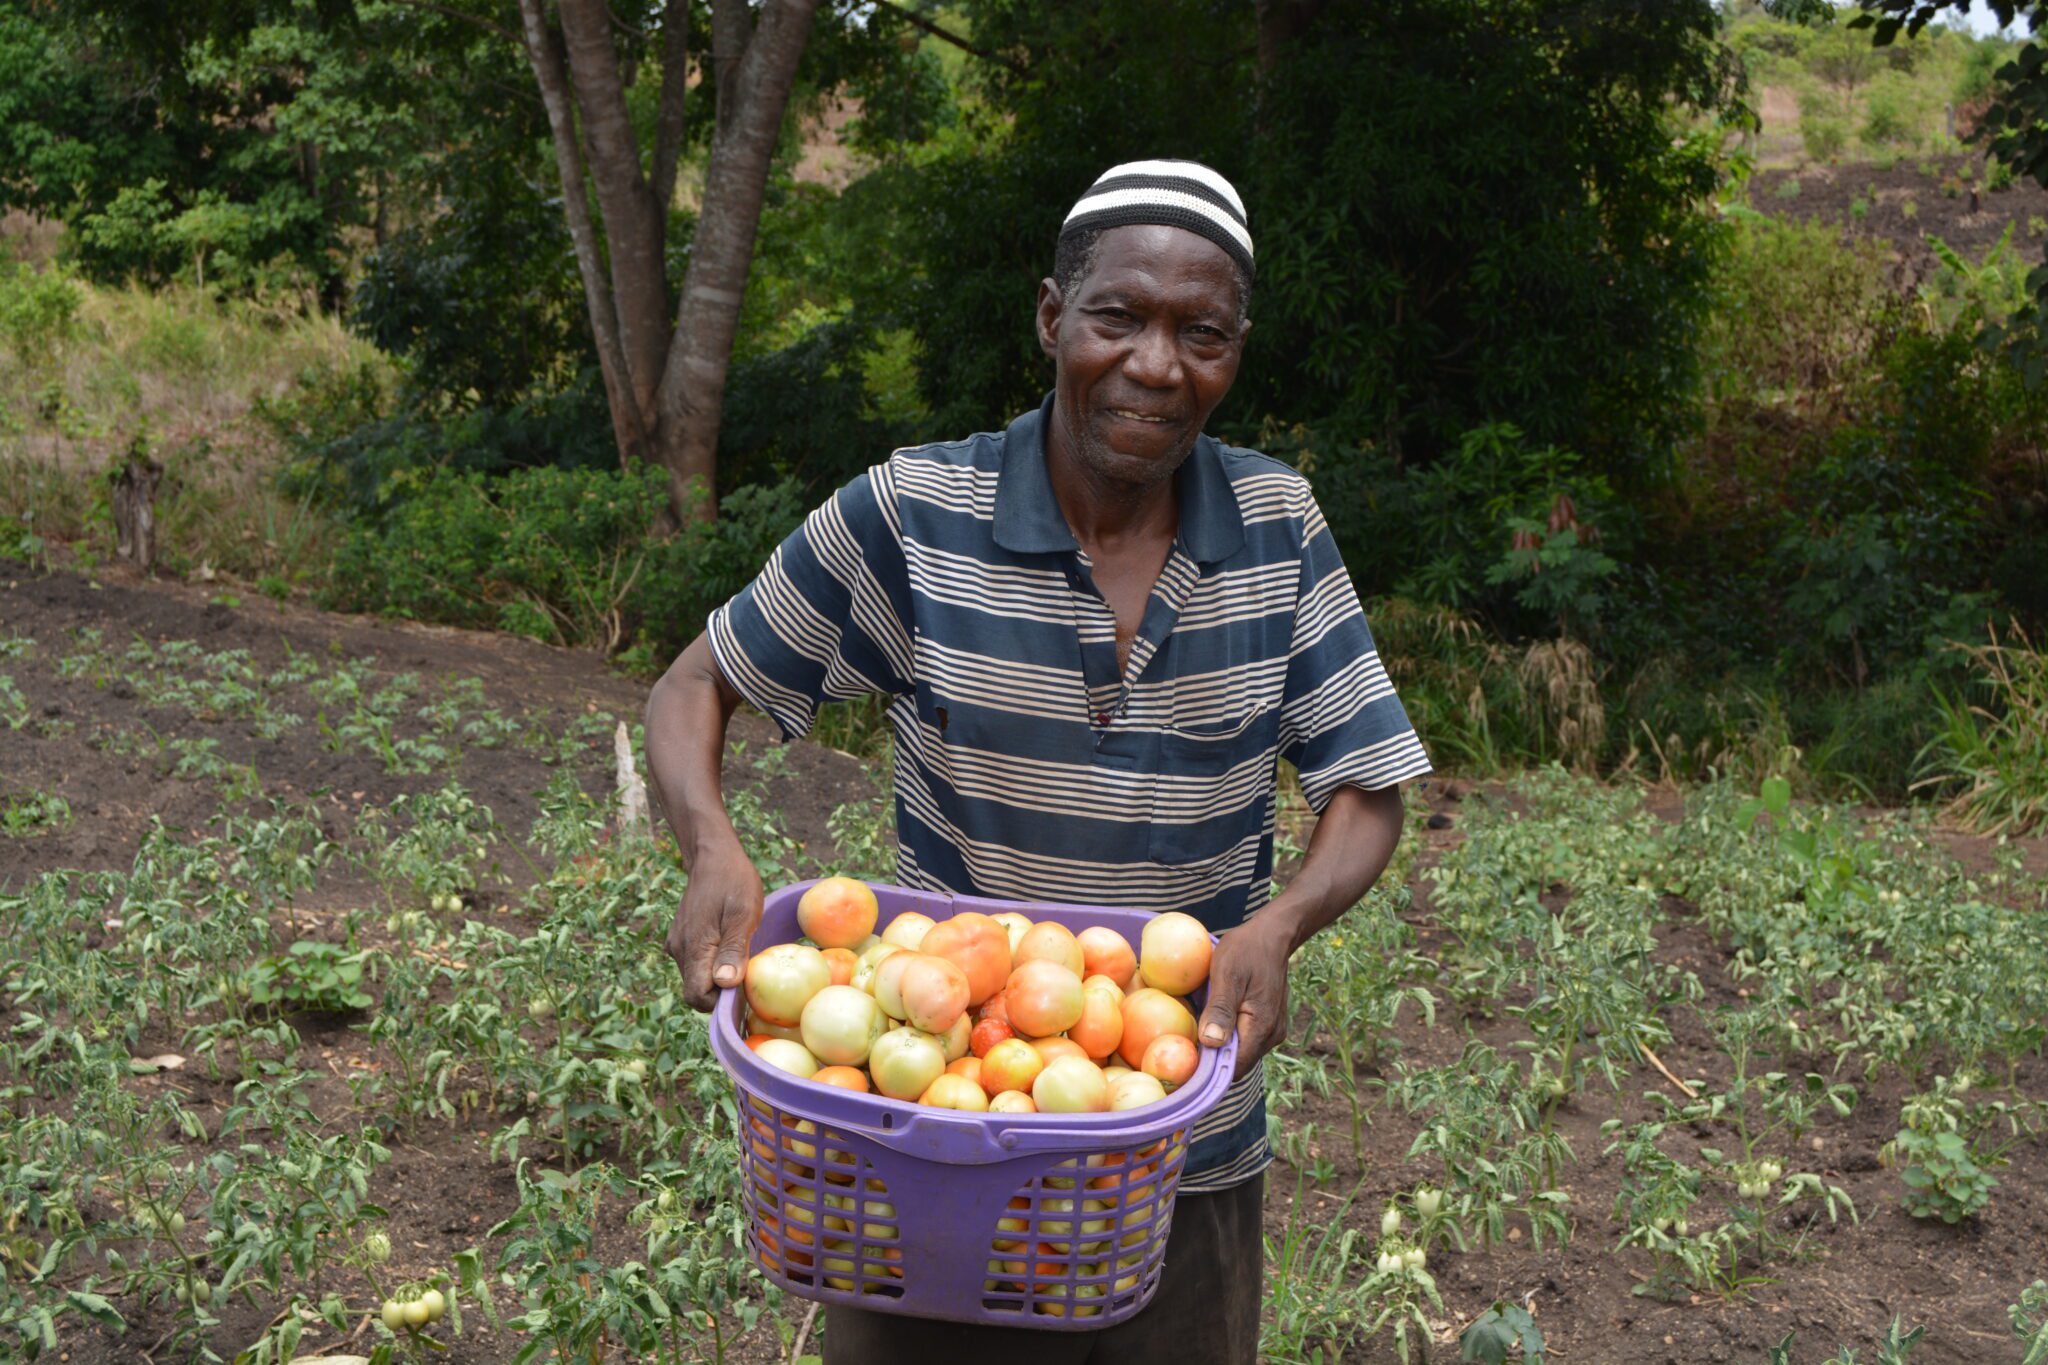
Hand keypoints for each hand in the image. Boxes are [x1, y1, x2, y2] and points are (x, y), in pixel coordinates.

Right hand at [668, 837, 763, 1010]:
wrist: (713, 856)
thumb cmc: (733, 881)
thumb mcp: (743, 913)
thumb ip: (733, 948)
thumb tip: (725, 984)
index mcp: (693, 947)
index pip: (696, 996)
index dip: (719, 1002)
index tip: (742, 986)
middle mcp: (678, 950)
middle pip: (696, 990)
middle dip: (721, 989)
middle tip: (747, 967)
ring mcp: (677, 945)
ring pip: (696, 977)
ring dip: (717, 974)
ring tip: (740, 949)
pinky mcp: (681, 939)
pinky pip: (695, 963)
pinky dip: (712, 963)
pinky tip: (729, 943)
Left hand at [1197, 914, 1292, 1078]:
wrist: (1272, 935)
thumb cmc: (1247, 950)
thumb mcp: (1227, 974)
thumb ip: (1220, 1010)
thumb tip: (1210, 1043)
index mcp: (1262, 1028)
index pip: (1234, 1068)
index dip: (1209, 1070)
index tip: (1184, 1061)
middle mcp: (1272, 1036)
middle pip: (1237, 1063)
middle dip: (1212, 1059)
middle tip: (1185, 1043)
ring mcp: (1273, 1031)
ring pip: (1241, 1053)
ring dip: (1220, 1046)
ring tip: (1198, 1029)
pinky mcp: (1269, 1024)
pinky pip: (1246, 1040)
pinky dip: (1229, 1035)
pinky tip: (1213, 1020)